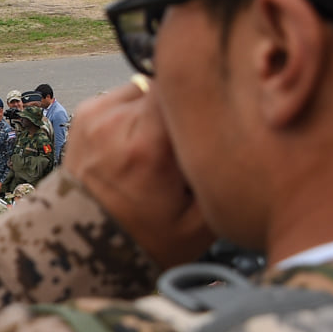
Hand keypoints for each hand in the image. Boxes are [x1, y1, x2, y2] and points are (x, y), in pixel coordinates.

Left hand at [62, 82, 212, 267]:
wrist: (83, 246)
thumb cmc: (146, 241)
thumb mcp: (201, 225)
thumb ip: (225, 176)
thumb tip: (249, 137)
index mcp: (147, 147)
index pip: (184, 86)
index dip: (206, 96)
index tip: (216, 117)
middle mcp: (115, 121)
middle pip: (167, 85)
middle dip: (184, 107)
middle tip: (186, 144)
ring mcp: (95, 114)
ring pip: (146, 88)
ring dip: (159, 109)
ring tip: (162, 147)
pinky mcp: (84, 113)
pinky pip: (124, 97)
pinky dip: (136, 114)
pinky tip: (139, 146)